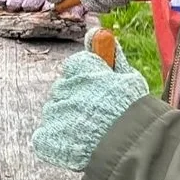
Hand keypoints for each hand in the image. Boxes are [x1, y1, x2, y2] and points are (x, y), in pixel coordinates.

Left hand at [33, 49, 149, 170]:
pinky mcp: (48, 137)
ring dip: (66, 122)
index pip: (74, 68)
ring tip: (90, 135)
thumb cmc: (136, 112)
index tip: (98, 95)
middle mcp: (66, 86)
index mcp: (84, 69)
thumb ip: (110, 56)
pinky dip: (54, 143)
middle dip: (76, 102)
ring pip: (54, 113)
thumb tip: (96, 31)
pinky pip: (43, 137)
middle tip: (96, 118)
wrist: (134, 148)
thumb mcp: (129, 78)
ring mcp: (55, 112)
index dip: (86, 82)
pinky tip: (74, 147)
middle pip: (62, 91)